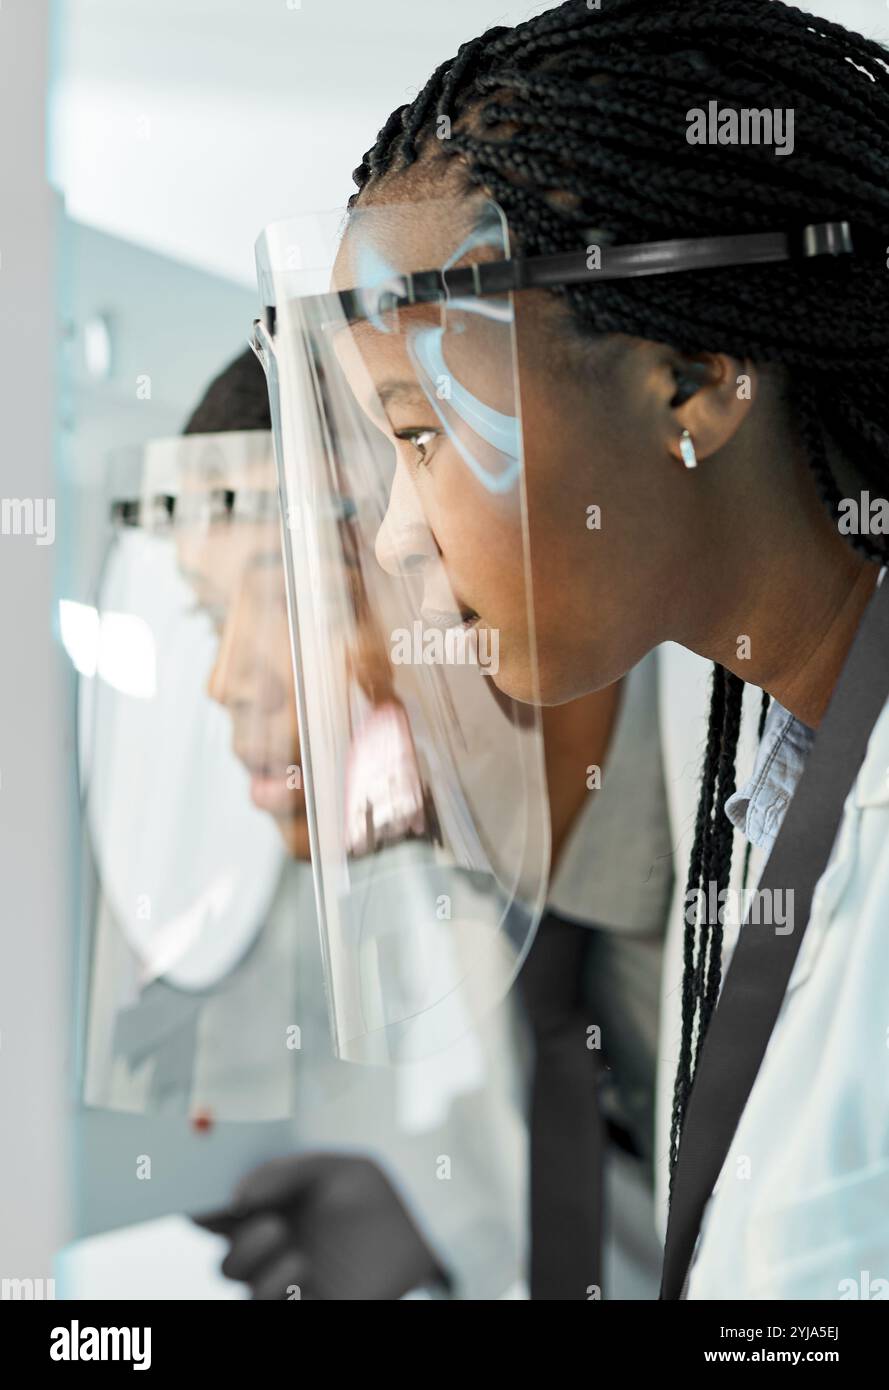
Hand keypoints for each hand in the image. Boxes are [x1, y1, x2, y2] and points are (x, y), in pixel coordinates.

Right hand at [193, 1152, 448, 1299]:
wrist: (422, 1246)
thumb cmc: (377, 1206)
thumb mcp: (338, 1171)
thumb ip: (288, 1171)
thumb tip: (240, 1191)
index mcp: (273, 1203)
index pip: (222, 1201)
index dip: (203, 1192)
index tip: (199, 1183)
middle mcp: (270, 1242)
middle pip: (218, 1240)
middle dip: (223, 1224)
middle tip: (255, 1212)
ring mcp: (281, 1276)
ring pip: (232, 1272)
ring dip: (250, 1254)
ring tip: (287, 1239)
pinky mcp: (299, 1303)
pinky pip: (264, 1304)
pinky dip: (275, 1285)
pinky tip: (304, 1268)